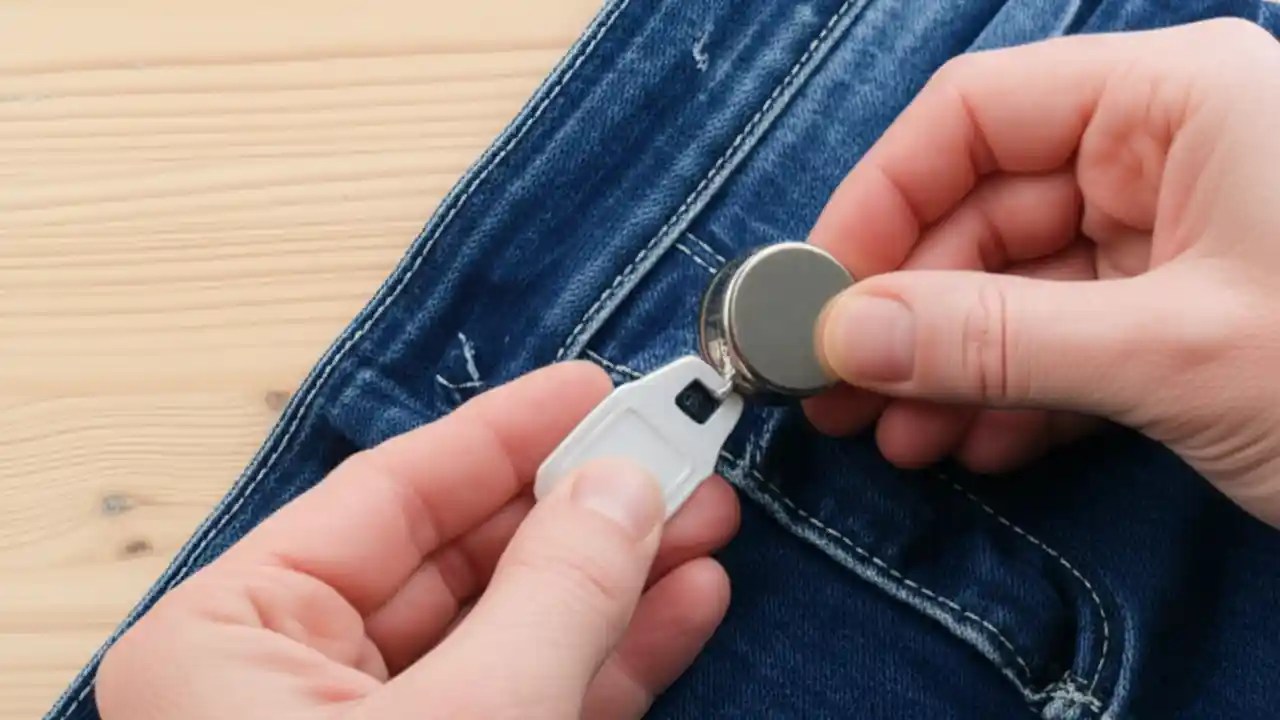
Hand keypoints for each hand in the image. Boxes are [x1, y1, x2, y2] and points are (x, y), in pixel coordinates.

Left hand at [96, 362, 738, 718]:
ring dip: (614, 575)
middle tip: (676, 451)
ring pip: (512, 629)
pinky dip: (614, 655)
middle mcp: (289, 685)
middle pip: (461, 558)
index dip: (505, 434)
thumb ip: (553, 594)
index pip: (390, 497)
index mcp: (232, 640)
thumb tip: (623, 480)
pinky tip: (682, 599)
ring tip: (703, 518)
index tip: (595, 385)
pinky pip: (536, 699)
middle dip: (579, 506)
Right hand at [805, 18, 1279, 525]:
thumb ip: (994, 339)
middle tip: (835, 390)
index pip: (974, 117)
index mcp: (1175, 102)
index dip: (878, 201)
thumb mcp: (1171, 353)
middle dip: (905, 309)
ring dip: (948, 364)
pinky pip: (1065, 335)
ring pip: (1016, 283)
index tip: (816, 293)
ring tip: (896, 439)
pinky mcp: (1183, 311)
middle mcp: (1167, 151)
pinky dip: (1012, 392)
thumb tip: (847, 336)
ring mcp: (1175, 235)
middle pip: (982, 209)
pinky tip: (974, 444)